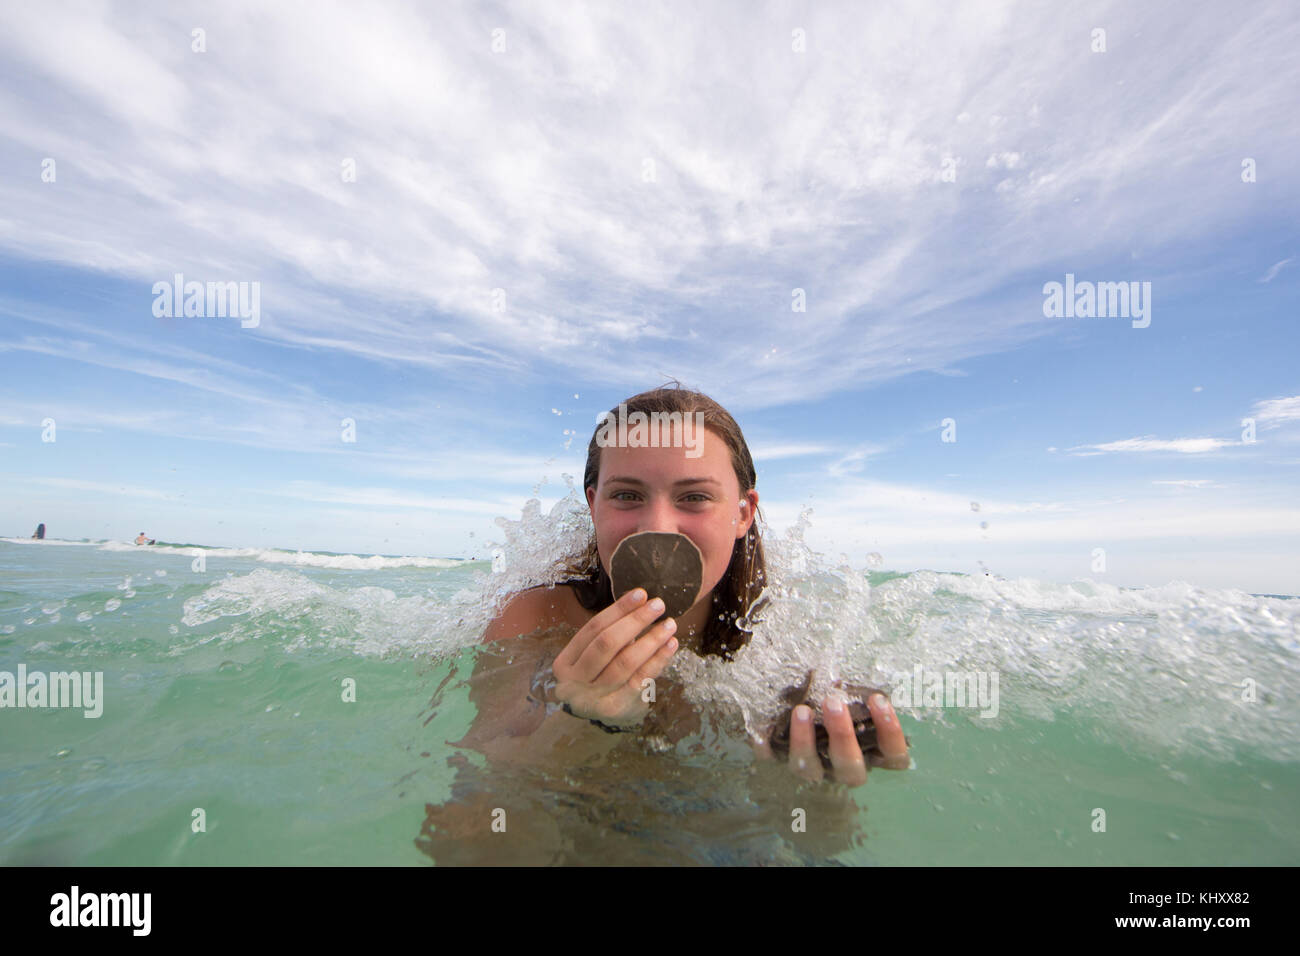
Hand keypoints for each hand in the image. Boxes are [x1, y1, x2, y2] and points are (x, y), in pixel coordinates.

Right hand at [550, 588, 678, 727]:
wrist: (605, 715)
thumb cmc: (602, 677)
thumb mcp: (596, 656)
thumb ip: (612, 633)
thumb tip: (641, 602)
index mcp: (565, 662)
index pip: (593, 628)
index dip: (618, 609)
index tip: (641, 594)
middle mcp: (574, 681)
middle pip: (606, 643)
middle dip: (635, 621)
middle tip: (658, 605)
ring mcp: (593, 697)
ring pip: (625, 662)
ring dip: (651, 640)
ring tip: (669, 624)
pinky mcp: (615, 709)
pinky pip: (640, 679)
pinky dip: (657, 660)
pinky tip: (671, 645)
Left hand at [754, 691, 909, 786]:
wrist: (797, 711)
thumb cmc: (834, 699)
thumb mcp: (850, 695)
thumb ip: (853, 688)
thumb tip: (846, 666)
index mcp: (869, 753)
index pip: (893, 756)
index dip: (890, 732)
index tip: (878, 700)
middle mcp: (842, 768)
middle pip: (850, 767)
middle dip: (842, 736)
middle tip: (834, 702)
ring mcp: (812, 771)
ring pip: (810, 769)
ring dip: (805, 741)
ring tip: (801, 710)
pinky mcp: (780, 766)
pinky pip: (770, 762)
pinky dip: (766, 746)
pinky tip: (762, 729)